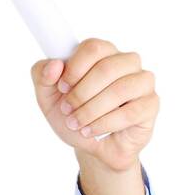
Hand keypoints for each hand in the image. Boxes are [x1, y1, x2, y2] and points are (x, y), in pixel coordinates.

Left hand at [31, 39, 157, 173]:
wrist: (92, 146)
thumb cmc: (74, 115)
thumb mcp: (49, 98)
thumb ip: (42, 77)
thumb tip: (54, 64)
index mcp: (103, 53)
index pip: (93, 47)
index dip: (74, 69)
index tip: (61, 88)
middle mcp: (127, 62)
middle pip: (106, 68)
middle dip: (80, 94)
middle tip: (66, 111)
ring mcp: (143, 82)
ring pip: (120, 89)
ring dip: (91, 110)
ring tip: (76, 124)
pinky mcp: (151, 104)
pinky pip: (131, 112)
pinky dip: (105, 124)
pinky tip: (90, 131)